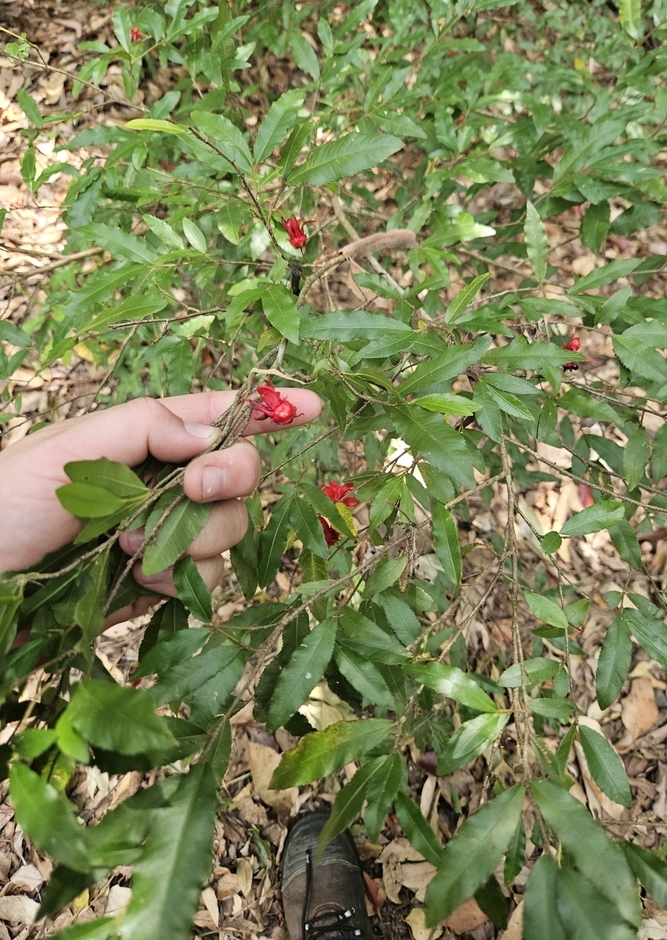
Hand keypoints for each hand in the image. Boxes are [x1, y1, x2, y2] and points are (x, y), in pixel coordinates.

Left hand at [0, 389, 321, 629]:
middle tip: (194, 487)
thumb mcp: (70, 448)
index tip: (311, 406)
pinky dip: (183, 579)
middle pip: (239, 474)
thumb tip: (211, 435)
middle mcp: (165, 483)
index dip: (268, 407)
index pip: (217, 414)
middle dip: (230, 477)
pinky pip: (207, 579)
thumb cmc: (8, 502)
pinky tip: (142, 578)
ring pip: (230, 529)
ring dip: (195, 537)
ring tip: (134, 544)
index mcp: (145, 437)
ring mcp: (167, 535)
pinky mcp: (163, 584)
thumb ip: (144, 427)